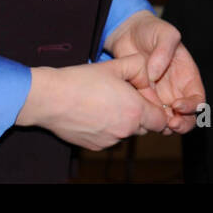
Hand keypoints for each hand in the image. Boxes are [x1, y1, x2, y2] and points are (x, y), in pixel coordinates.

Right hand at [16, 55, 170, 149]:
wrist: (51, 99)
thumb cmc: (82, 80)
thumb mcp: (116, 65)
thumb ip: (140, 67)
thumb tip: (149, 78)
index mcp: (135, 111)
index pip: (161, 121)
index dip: (157, 109)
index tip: (145, 99)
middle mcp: (125, 130)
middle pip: (144, 127)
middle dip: (140, 114)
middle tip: (124, 96)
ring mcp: (110, 141)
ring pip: (126, 132)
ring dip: (123, 121)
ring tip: (106, 102)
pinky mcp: (95, 147)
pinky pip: (110, 138)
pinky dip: (108, 128)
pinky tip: (95, 112)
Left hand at [106, 10, 204, 133]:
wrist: (127, 34)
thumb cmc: (151, 31)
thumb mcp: (164, 32)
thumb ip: (164, 50)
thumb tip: (156, 74)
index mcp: (187, 77)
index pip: (198, 99)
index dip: (192, 106)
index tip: (177, 105)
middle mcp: (176, 91)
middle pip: (188, 117)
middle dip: (183, 124)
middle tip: (171, 124)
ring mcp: (159, 98)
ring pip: (169, 122)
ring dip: (165, 127)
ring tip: (155, 124)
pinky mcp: (143, 101)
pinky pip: (149, 116)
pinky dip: (147, 121)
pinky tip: (140, 117)